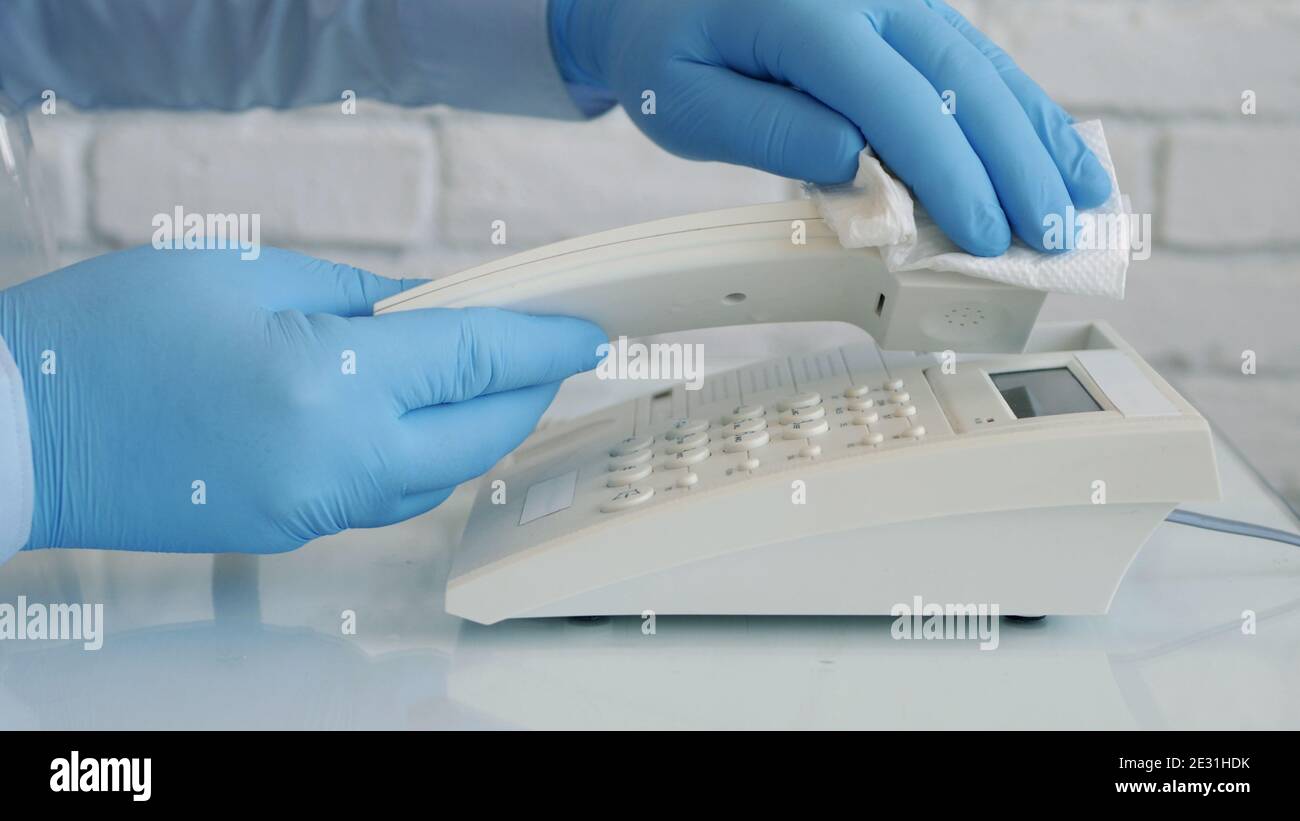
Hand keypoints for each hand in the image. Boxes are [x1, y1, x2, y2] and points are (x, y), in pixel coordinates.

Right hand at [0, 246, 604, 552]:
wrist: (23, 427)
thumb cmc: (115, 334)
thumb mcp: (248, 274)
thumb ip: (361, 297)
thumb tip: (431, 313)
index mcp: (330, 383)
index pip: (477, 360)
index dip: (543, 342)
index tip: (588, 332)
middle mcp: (338, 462)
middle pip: (480, 432)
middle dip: (528, 390)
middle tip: (548, 351)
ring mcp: (317, 510)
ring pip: (441, 473)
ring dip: (479, 427)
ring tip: (489, 379)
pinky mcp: (293, 531)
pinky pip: (390, 495)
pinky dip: (422, 456)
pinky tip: (419, 418)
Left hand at [549, 0, 1110, 255]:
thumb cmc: (671, 49)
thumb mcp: (688, 102)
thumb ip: (770, 131)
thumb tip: (855, 165)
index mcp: (807, 13)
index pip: (896, 101)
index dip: (948, 175)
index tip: (982, 236)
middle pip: (961, 82)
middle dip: (1016, 165)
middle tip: (1053, 235)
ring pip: (983, 68)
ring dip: (1036, 136)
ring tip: (1083, 196)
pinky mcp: (905, 16)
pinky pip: (972, 62)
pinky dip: (1017, 110)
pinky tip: (1051, 146)